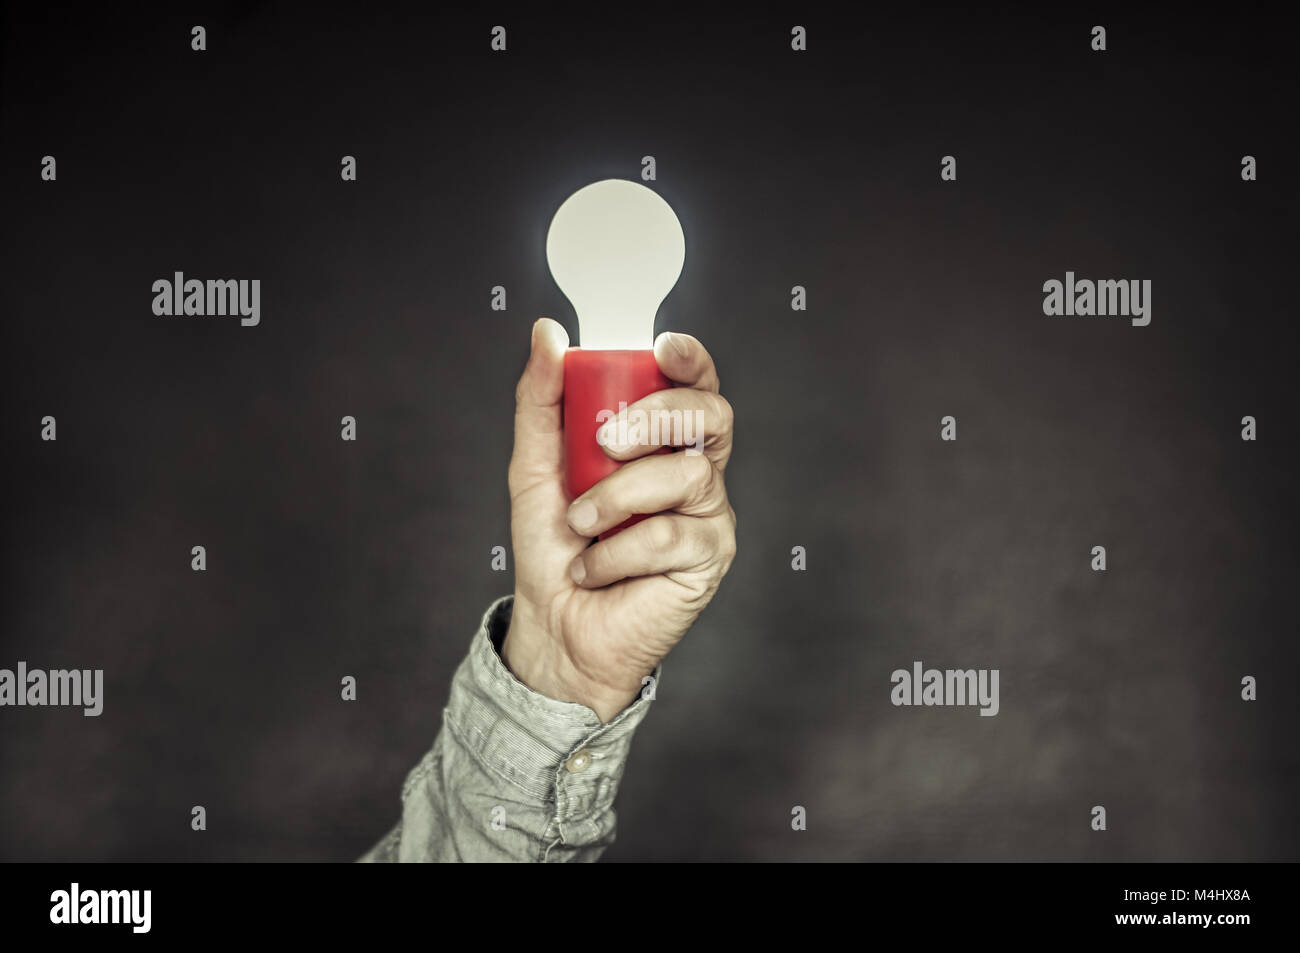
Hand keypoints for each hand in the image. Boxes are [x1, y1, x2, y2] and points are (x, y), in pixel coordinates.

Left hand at [501, 318, 736, 721]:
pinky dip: (618, 551)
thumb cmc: (554, 549)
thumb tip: (548, 334)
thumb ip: (542, 402)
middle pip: (711, 416)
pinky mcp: (710, 558)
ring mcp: (708, 514)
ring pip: (687, 475)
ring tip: (581, 526)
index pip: (693, 386)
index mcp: (661, 441)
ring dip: (618, 498)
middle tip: (607, 442)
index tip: (662, 347)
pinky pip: (672, 534)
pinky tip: (594, 568)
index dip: (690, 360)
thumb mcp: (534, 467)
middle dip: (659, 416)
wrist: (555, 627)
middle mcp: (693, 470)